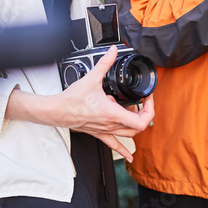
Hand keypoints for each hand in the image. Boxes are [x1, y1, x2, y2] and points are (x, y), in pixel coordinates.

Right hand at [5, 46, 155, 161]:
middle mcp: (111, 125)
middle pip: (138, 128)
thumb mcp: (92, 78)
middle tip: (144, 102)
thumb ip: (105, 63)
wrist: (58, 111)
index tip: (148, 98)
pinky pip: (114, 145)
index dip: (150, 109)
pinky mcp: (99, 133)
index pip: (142, 120)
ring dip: (136, 126)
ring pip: (129, 135)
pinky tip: (129, 155)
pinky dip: (124, 150)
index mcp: (113, 114)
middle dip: (145, 114)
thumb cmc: (72, 100)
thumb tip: (113, 51)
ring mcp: (106, 131)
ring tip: (135, 114)